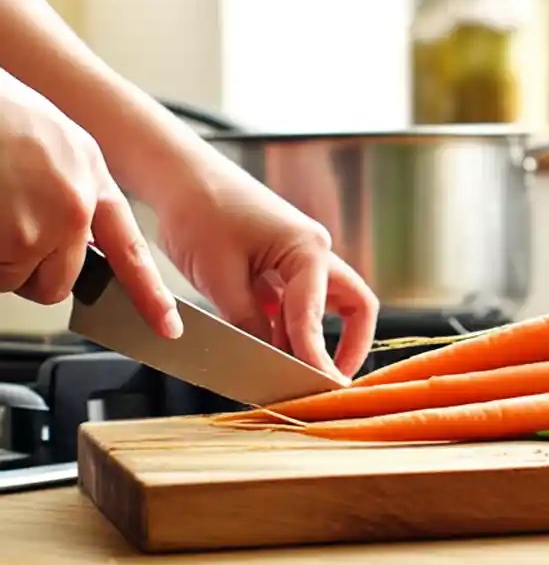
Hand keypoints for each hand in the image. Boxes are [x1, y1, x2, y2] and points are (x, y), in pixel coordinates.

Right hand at [0, 69, 180, 336]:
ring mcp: (42, 225)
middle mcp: (76, 205)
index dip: (149, 293)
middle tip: (2, 222)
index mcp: (90, 176)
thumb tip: (71, 237)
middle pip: (58, 281)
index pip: (129, 248)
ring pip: (17, 279)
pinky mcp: (10, 239)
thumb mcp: (51, 142)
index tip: (168, 326)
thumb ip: (71, 190)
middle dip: (27, 268)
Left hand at [153, 162, 377, 380]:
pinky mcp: (280, 264)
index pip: (319, 314)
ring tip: (287, 373)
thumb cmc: (199, 211)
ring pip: (327, 307)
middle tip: (331, 382)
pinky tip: (266, 349)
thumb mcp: (219, 277)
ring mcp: (300, 257)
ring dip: (311, 340)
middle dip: (350, 346)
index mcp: (307, 249)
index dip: (316, 354)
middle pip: (355, 305)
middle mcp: (314, 252)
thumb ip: (249, 323)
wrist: (178, 175)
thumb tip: (268, 363)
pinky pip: (297, 303)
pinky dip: (287, 329)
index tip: (316, 388)